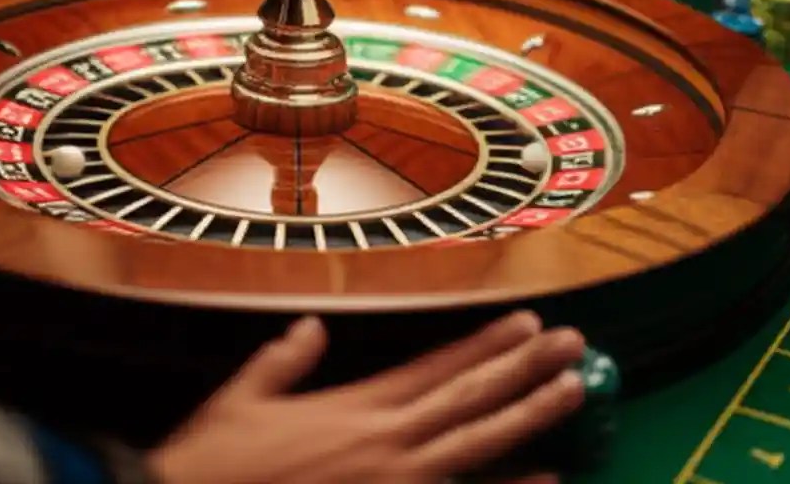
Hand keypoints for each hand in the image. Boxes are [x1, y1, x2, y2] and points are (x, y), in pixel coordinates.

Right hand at [147, 311, 585, 483]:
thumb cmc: (214, 464)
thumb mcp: (243, 401)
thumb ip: (284, 362)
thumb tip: (310, 328)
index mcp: (355, 407)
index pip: (436, 367)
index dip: (485, 344)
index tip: (525, 322)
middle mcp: (386, 440)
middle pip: (471, 398)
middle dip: (527, 367)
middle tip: (575, 344)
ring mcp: (396, 483)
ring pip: (478, 444)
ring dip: (531, 416)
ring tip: (575, 391)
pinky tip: (548, 480)